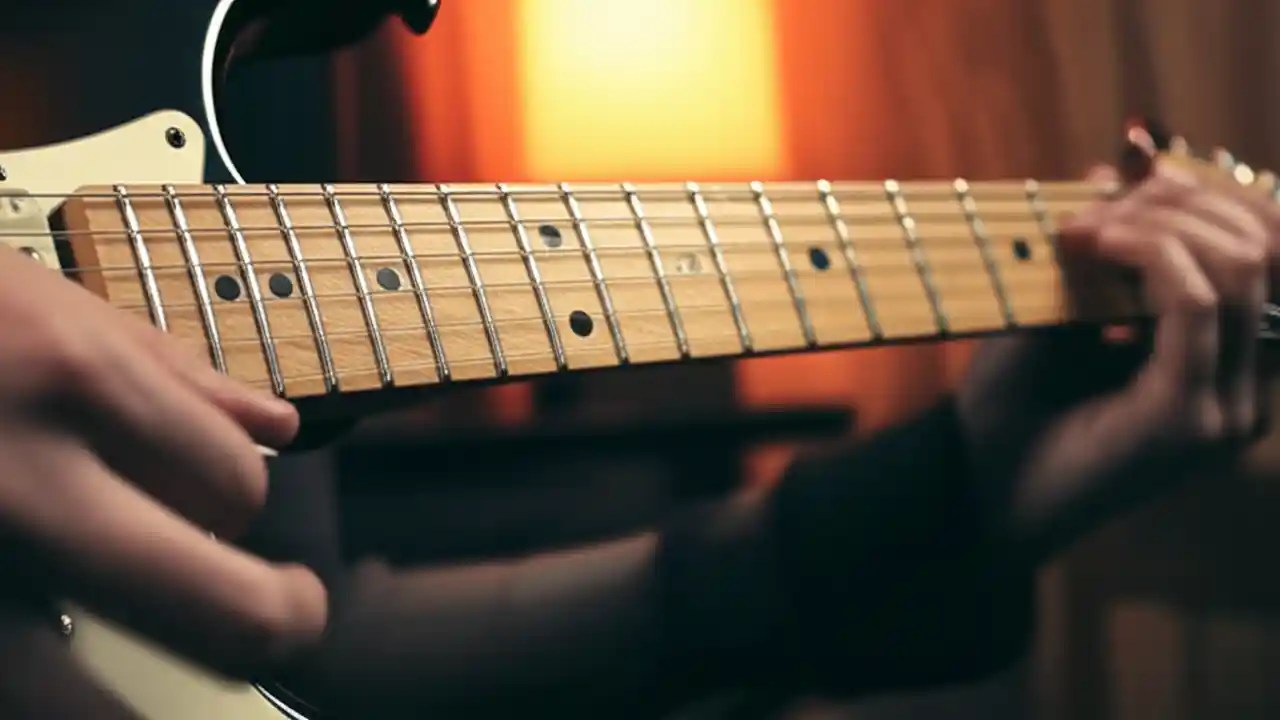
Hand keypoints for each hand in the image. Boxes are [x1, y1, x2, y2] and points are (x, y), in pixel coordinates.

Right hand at [0, 247, 324, 690]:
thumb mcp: (39, 301)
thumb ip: (168, 368)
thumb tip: (274, 428)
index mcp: (67, 380)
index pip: (235, 490)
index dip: (244, 502)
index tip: (224, 500)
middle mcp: (14, 487)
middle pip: (220, 612)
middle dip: (275, 621)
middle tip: (289, 615)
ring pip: (80, 704)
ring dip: (132, 703)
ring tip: (162, 669)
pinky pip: (5, 685)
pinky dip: (39, 690)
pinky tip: (54, 664)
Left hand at [958, 159, 1276, 557]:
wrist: (971, 488)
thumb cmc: (1011, 401)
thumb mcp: (1061, 306)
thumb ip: (1103, 245)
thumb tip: (1124, 158)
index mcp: (1231, 358)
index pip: (1271, 247)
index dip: (1212, 192)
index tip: (1133, 170)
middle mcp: (1247, 385)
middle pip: (1266, 246)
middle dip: (1185, 199)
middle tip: (1102, 196)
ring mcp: (1227, 408)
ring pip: (1240, 267)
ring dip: (1159, 221)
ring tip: (1086, 224)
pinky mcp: (1189, 420)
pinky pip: (1196, 305)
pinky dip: (1148, 255)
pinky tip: (1092, 243)